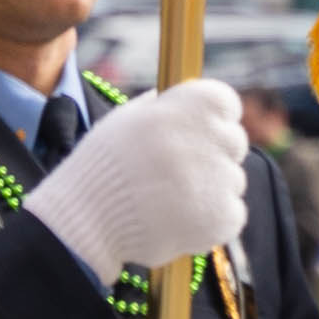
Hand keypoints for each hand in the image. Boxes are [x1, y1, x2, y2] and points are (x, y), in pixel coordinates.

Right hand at [27, 79, 252, 280]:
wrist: (85, 221)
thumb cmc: (100, 167)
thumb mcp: (124, 120)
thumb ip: (159, 107)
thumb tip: (178, 96)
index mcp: (188, 106)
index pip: (225, 103)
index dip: (211, 119)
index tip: (196, 132)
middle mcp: (210, 137)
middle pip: (233, 142)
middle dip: (211, 154)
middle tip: (175, 173)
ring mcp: (220, 179)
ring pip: (232, 180)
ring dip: (209, 189)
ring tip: (167, 200)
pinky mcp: (224, 216)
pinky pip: (230, 212)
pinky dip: (210, 219)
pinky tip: (176, 219)